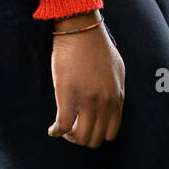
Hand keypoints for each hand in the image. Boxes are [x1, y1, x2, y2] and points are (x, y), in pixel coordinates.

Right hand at [47, 10, 124, 146]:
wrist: (81, 29)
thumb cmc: (97, 45)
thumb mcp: (116, 69)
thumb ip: (115, 90)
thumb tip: (110, 103)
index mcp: (117, 97)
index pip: (111, 132)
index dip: (97, 134)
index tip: (87, 127)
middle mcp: (104, 103)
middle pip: (95, 139)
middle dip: (83, 138)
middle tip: (73, 129)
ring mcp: (87, 101)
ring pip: (80, 137)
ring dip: (70, 137)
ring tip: (63, 129)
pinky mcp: (68, 96)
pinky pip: (63, 127)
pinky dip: (56, 132)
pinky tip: (52, 129)